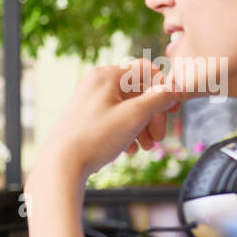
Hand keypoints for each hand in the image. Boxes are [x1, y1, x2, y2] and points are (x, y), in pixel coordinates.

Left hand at [36, 59, 185, 182]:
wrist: (61, 165)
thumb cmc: (96, 137)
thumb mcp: (134, 115)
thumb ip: (159, 98)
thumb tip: (174, 89)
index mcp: (106, 75)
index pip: (145, 70)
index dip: (164, 88)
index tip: (174, 109)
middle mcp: (96, 84)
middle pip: (138, 92)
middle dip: (153, 116)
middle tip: (159, 138)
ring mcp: (89, 101)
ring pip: (127, 108)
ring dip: (142, 127)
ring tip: (146, 148)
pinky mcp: (86, 119)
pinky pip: (114, 119)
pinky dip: (126, 132)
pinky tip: (129, 150)